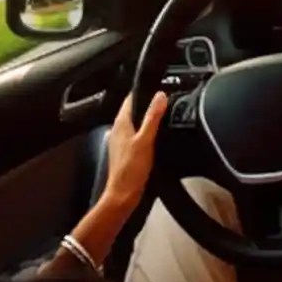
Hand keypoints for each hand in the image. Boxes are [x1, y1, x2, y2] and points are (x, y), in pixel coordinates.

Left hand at [103, 92, 167, 208]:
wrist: (123, 194)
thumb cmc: (132, 169)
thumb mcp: (146, 140)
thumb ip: (153, 117)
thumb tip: (160, 95)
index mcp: (120, 124)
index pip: (130, 100)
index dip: (143, 92)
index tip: (157, 87)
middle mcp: (117, 131)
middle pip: (132, 111)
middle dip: (146, 105)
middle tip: (164, 101)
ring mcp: (119, 142)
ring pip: (134, 123)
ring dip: (145, 119)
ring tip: (161, 117)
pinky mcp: (125, 152)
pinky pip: (135, 135)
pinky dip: (144, 132)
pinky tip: (154, 138)